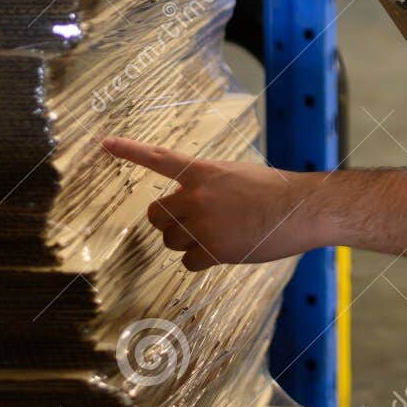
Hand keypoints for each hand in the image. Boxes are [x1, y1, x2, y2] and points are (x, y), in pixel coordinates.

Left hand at [101, 136, 321, 270]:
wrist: (301, 209)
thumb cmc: (277, 191)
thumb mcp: (239, 175)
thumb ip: (210, 186)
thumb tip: (194, 206)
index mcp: (204, 172)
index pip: (159, 158)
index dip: (130, 150)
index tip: (105, 142)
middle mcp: (196, 196)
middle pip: (157, 216)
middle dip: (168, 223)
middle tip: (190, 226)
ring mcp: (202, 224)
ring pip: (172, 242)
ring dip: (190, 243)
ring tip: (223, 236)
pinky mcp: (212, 250)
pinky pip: (189, 263)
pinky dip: (204, 261)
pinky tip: (228, 251)